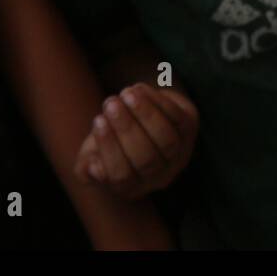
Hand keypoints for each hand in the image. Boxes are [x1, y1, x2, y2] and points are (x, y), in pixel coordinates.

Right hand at [74, 82, 198, 199]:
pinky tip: (140, 89)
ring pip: (166, 138)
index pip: (122, 175)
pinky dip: (158, 102)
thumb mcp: (93, 156)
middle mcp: (160, 176)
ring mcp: (179, 154)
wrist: (139, 118)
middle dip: (127, 128)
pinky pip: (178, 117)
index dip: (109, 149)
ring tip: (126, 93)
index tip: (98, 121)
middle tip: (111, 103)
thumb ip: (86, 167)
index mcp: (134, 187)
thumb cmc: (113, 141)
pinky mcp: (190, 128)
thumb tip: (93, 168)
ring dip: (145, 113)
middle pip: (146, 158)